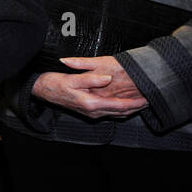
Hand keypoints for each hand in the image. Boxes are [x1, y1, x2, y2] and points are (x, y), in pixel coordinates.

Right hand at [32, 55, 147, 117]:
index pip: (119, 105)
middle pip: (120, 112)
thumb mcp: (72, 78)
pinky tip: (126, 105)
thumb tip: (108, 78)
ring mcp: (90, 113)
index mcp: (91, 103)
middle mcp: (92, 111)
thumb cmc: (55, 83)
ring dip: (130, 109)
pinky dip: (120, 109)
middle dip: (136, 107)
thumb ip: (90, 78)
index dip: (134, 103)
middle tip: (150, 100)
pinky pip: (109, 112)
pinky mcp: (88, 111)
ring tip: (142, 102)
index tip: (147, 98)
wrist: (41, 90)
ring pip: (116, 114)